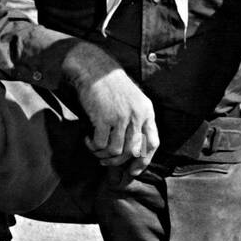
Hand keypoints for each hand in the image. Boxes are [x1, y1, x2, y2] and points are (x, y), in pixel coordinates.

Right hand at [63, 42, 159, 182]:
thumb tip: (132, 151)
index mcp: (147, 112)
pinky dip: (92, 146)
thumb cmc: (112, 87)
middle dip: (117, 162)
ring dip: (102, 155)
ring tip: (95, 149)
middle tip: (105, 161)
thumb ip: (136, 121)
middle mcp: (137, 115)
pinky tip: (88, 140)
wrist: (96, 70)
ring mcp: (121, 117)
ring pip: (115, 151)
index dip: (144, 161)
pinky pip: (100, 144)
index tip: (132, 170)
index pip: (153, 143)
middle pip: (133, 151)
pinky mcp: (104, 118)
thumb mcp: (133, 101)